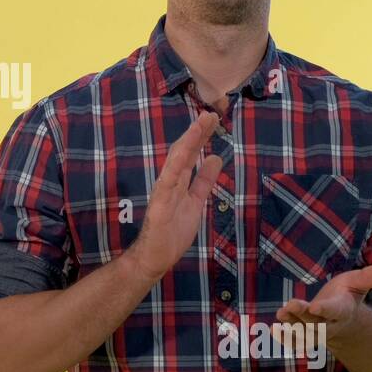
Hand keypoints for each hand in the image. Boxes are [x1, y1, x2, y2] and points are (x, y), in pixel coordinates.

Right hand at [127, 112, 224, 284]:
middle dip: (198, 133)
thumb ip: (204, 181)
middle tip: (211, 114)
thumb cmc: (173, 232)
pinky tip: (185, 149)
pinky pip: (168, 180)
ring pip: (177, 160)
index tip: (213, 120)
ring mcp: (164, 190)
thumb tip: (216, 158)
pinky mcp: (160, 202)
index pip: (192, 155)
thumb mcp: (196, 202)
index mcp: (179, 182)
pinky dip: (176, 164)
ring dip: (189, 141)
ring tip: (202, 123)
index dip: (202, 137)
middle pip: (185, 152)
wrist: (155, 257)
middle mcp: (171, 181)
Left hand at [274, 263, 371, 341]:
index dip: (325, 310)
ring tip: (280, 314)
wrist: (341, 320)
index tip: (315, 306)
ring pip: (302, 331)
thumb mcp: (357, 283)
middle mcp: (328, 325)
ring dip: (290, 324)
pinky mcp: (302, 335)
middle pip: (315, 323)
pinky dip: (284, 338)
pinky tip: (274, 330)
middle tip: (290, 305)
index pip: (334, 311)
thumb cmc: (347, 296)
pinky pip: (294, 340)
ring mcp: (314, 332)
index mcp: (342, 311)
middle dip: (303, 316)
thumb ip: (368, 278)